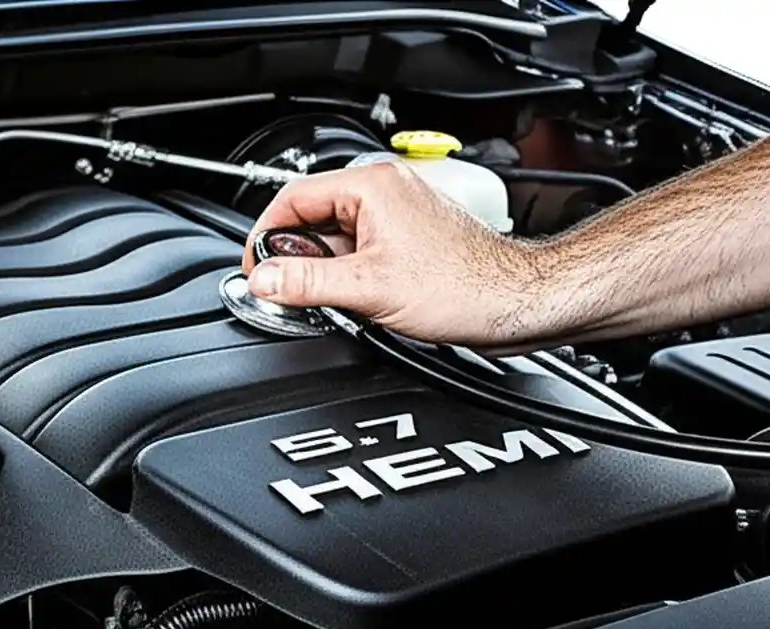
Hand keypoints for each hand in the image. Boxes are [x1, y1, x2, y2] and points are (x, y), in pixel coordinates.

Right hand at [242, 161, 556, 349]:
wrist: (512, 302)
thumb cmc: (463, 286)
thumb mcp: (367, 288)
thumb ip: (305, 284)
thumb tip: (263, 280)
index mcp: (370, 186)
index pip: (292, 198)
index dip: (266, 236)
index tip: (256, 269)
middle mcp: (382, 190)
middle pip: (311, 217)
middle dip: (295, 258)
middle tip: (289, 292)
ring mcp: (395, 213)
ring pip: (334, 237)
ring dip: (322, 269)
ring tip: (331, 300)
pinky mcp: (405, 237)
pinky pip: (357, 248)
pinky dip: (346, 273)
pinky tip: (353, 298)